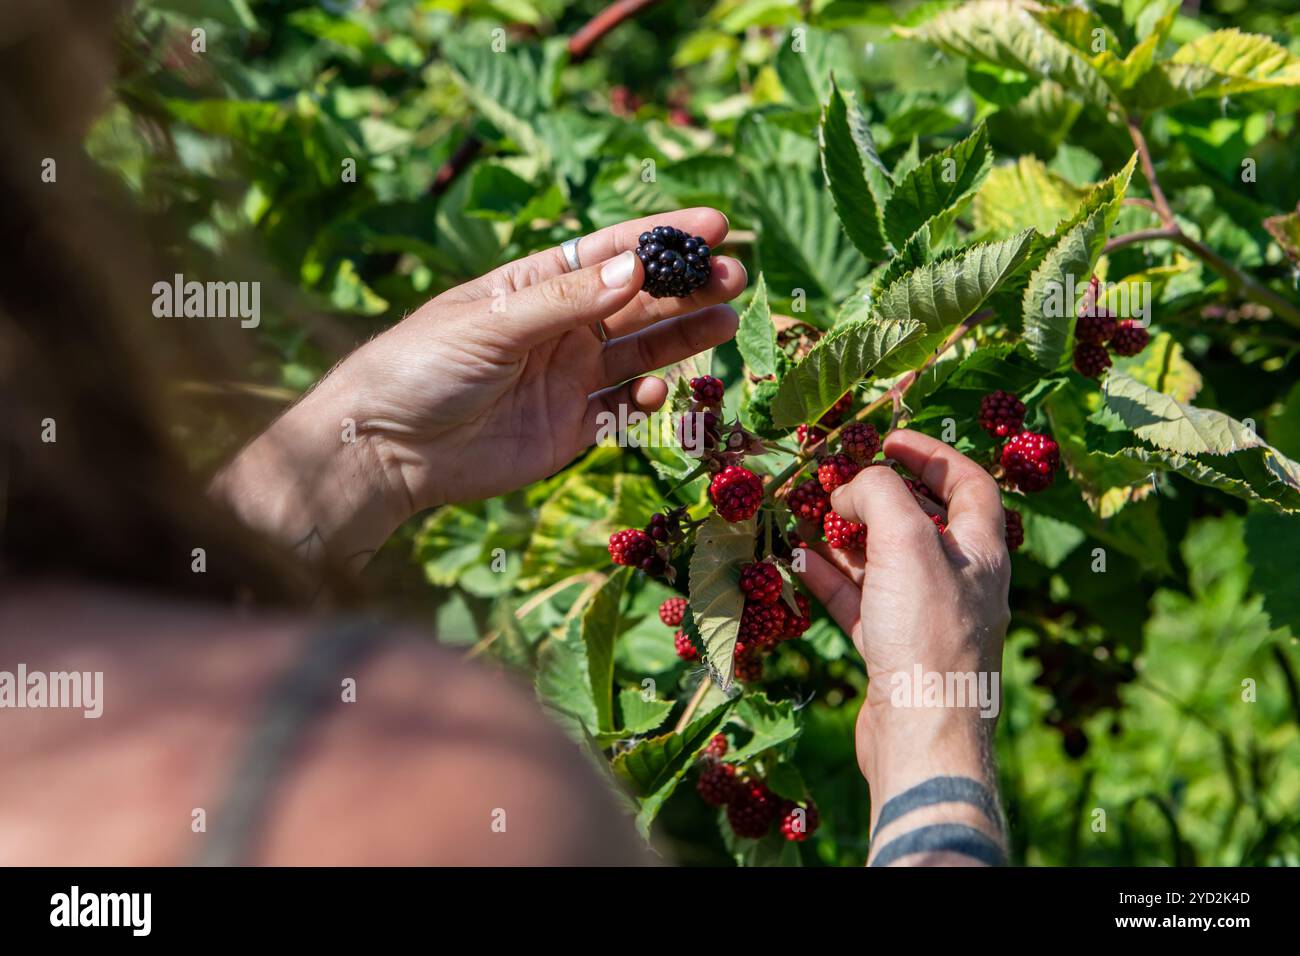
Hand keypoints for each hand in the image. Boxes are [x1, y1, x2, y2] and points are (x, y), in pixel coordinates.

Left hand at [330, 208, 742, 510]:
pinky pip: (622, 408)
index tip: (715, 222)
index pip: (609, 252)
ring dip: (683, 337)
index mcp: (535, 286)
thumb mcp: (492, 323)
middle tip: (735, 275)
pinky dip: (646, 398)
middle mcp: (560, 328)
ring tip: (725, 321)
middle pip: (638, 301)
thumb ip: (566, 301)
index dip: (662, 237)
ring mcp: (568, 377)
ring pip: (641, 352)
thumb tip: (636, 270)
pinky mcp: (571, 427)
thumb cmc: (422, 366)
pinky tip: (657, 390)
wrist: (387, 449)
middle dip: (686, 286)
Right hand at [798, 430, 1010, 822]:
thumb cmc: (926, 633)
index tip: (886, 439)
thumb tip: (854, 485)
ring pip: (883, 561)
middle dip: (875, 496)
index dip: (931, 454)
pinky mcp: (892, 649)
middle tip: (834, 479)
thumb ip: (881, 496)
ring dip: (845, 535)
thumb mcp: (906, 543)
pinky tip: (794, 560)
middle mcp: (958, 580)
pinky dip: (829, 577)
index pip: (968, 483)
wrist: (920, 734)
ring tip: (806, 514)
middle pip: (919, 521)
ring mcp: (924, 616)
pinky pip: (858, 600)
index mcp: (981, 551)